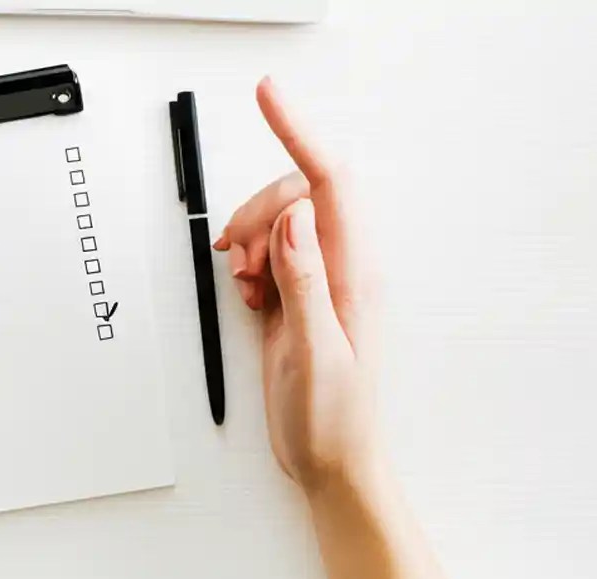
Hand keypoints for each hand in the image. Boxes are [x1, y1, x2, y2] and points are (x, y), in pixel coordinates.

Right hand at [214, 77, 378, 496]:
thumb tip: (298, 217)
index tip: (268, 96)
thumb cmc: (334, 422)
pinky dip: (250, 267)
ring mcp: (319, 283)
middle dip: (256, 214)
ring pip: (278, 225)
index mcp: (356, 274)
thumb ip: (307, 282)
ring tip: (248, 289)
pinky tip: (251, 300)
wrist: (333, 466)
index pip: (330, 183)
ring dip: (251, 244)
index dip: (299, 132)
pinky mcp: (297, 300)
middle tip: (240, 262)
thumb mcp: (317, 354)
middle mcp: (341, 269)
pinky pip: (270, 257)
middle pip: (295, 197)